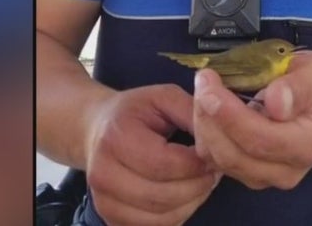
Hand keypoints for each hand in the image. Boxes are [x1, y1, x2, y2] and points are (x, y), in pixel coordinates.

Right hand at [83, 84, 220, 225]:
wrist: (96, 130)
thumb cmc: (135, 112)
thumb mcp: (164, 97)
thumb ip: (192, 113)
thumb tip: (216, 139)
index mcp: (117, 138)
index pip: (166, 164)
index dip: (198, 164)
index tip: (213, 155)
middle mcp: (103, 174)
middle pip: (164, 196)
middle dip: (198, 186)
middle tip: (213, 172)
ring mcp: (103, 201)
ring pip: (161, 217)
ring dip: (190, 203)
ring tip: (200, 182)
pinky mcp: (110, 218)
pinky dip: (176, 215)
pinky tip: (183, 195)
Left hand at [192, 51, 311, 189]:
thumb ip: (300, 85)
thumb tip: (276, 102)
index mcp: (306, 146)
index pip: (262, 140)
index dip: (231, 115)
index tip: (210, 85)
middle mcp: (285, 172)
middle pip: (234, 155)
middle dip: (210, 118)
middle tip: (202, 82)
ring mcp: (262, 178)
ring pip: (218, 160)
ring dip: (203, 124)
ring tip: (203, 91)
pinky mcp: (243, 175)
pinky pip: (212, 160)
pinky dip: (203, 134)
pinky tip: (204, 109)